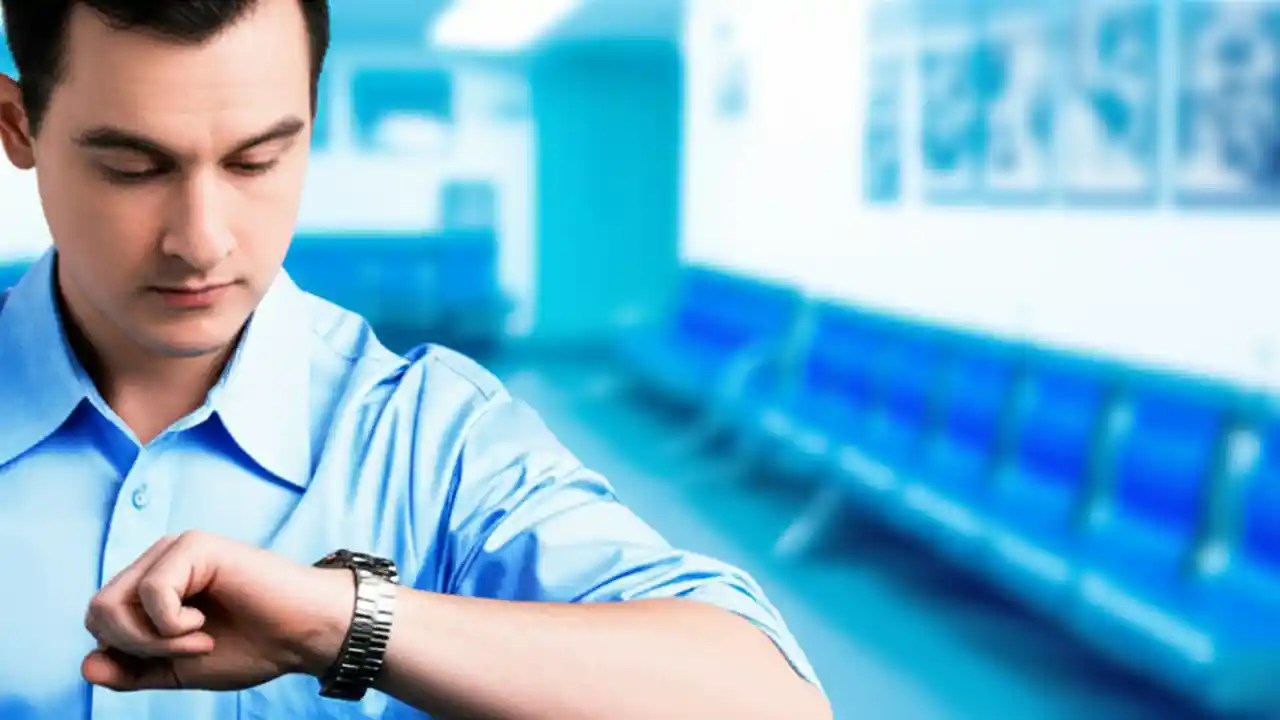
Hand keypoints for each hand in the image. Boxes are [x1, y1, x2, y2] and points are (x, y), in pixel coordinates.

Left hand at [82, 532, 355, 691]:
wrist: (303, 635)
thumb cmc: (252, 645)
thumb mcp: (177, 669)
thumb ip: (131, 670)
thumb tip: (86, 663)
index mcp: (151, 586)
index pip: (99, 621)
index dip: (127, 654)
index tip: (181, 659)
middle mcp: (158, 561)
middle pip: (97, 611)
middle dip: (135, 647)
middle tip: (189, 650)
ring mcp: (175, 549)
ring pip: (113, 603)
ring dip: (152, 638)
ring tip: (197, 639)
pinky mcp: (194, 545)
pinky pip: (151, 593)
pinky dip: (171, 625)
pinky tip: (203, 623)